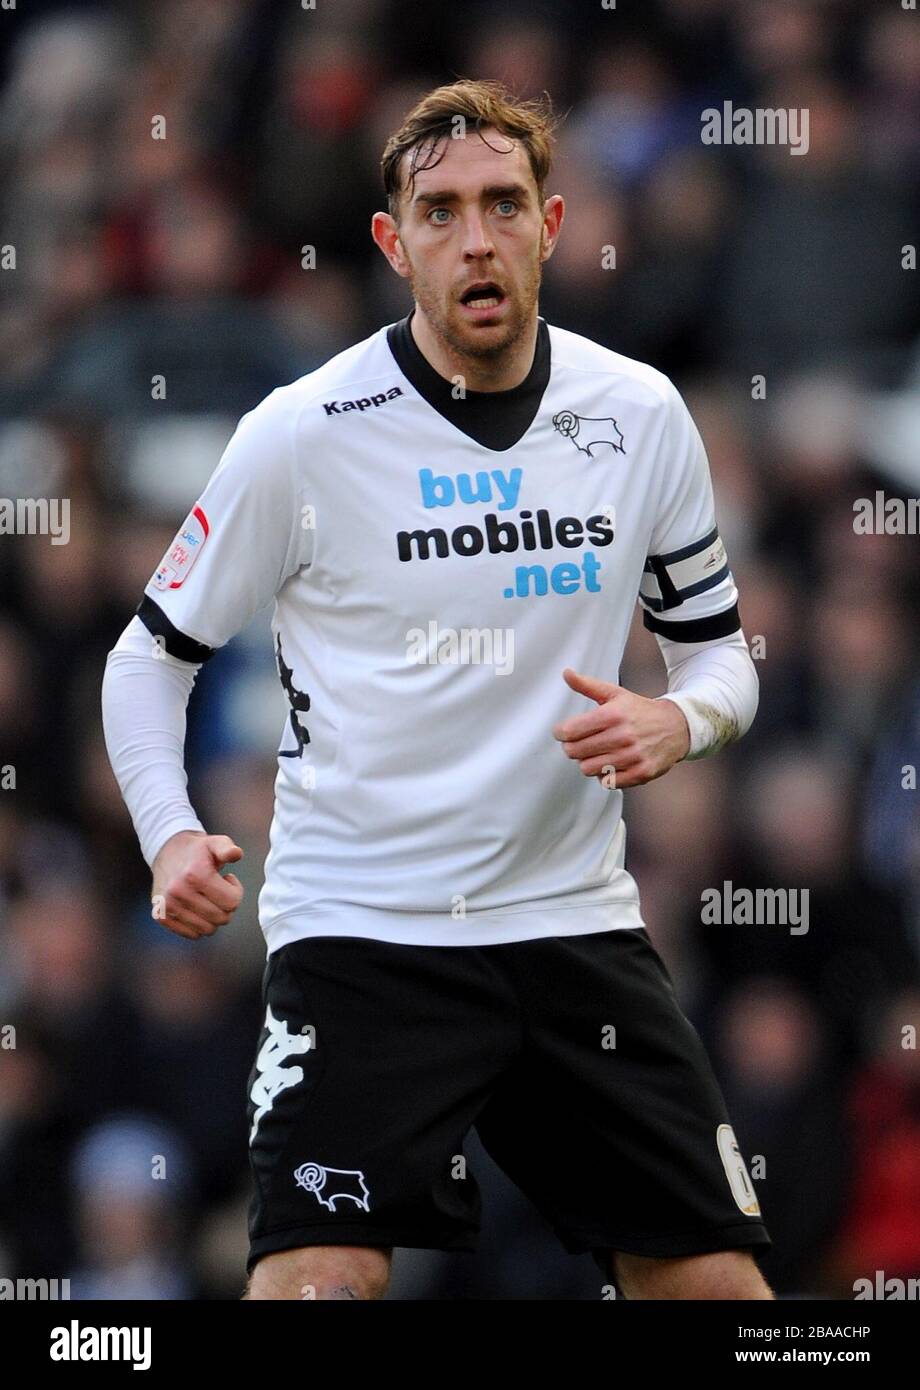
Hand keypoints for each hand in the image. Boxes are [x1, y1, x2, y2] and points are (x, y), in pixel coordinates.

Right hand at [151, 830, 243, 939]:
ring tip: (206, 898)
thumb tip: (235, 854)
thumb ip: (227, 848)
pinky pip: (192, 934)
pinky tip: (195, 907)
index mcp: (195, 874)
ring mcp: (168, 905)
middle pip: (222, 918)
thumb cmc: (198, 851)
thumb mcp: (215, 843)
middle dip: (225, 906)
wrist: (167, 853)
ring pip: (207, 930)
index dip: (235, 892)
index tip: (227, 880)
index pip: (232, 902)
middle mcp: (178, 891)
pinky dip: (198, 924)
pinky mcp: (161, 916)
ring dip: (212, 917)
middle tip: (217, 891)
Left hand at [553, 668, 690, 789]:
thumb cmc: (641, 711)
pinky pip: (607, 782)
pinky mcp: (641, 773)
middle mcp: (622, 736)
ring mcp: (632, 756)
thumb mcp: (615, 694)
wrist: (676, 726)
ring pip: (588, 769)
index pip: (569, 732)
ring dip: (589, 762)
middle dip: (573, 747)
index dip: (561, 733)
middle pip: (575, 752)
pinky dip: (606, 775)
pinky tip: (612, 763)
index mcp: (612, 715)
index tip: (564, 732)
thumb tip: (567, 674)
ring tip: (599, 752)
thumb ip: (587, 685)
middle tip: (581, 743)